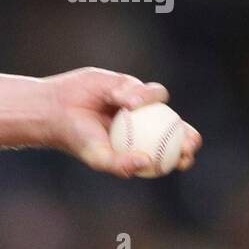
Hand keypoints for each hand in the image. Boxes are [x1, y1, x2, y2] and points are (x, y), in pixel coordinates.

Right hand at [43, 68, 201, 176]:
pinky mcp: (130, 84)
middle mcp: (142, 125)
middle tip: (190, 139)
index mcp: (137, 145)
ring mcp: (138, 103)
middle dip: (187, 134)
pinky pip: (142, 88)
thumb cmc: (77, 138)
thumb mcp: (98, 157)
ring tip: (127, 107)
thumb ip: (121, 164)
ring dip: (149, 102)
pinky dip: (134, 93)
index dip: (182, 155)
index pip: (167, 152)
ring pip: (159, 101)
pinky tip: (120, 99)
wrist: (58, 110)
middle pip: (174, 127)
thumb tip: (147, 163)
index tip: (186, 157)